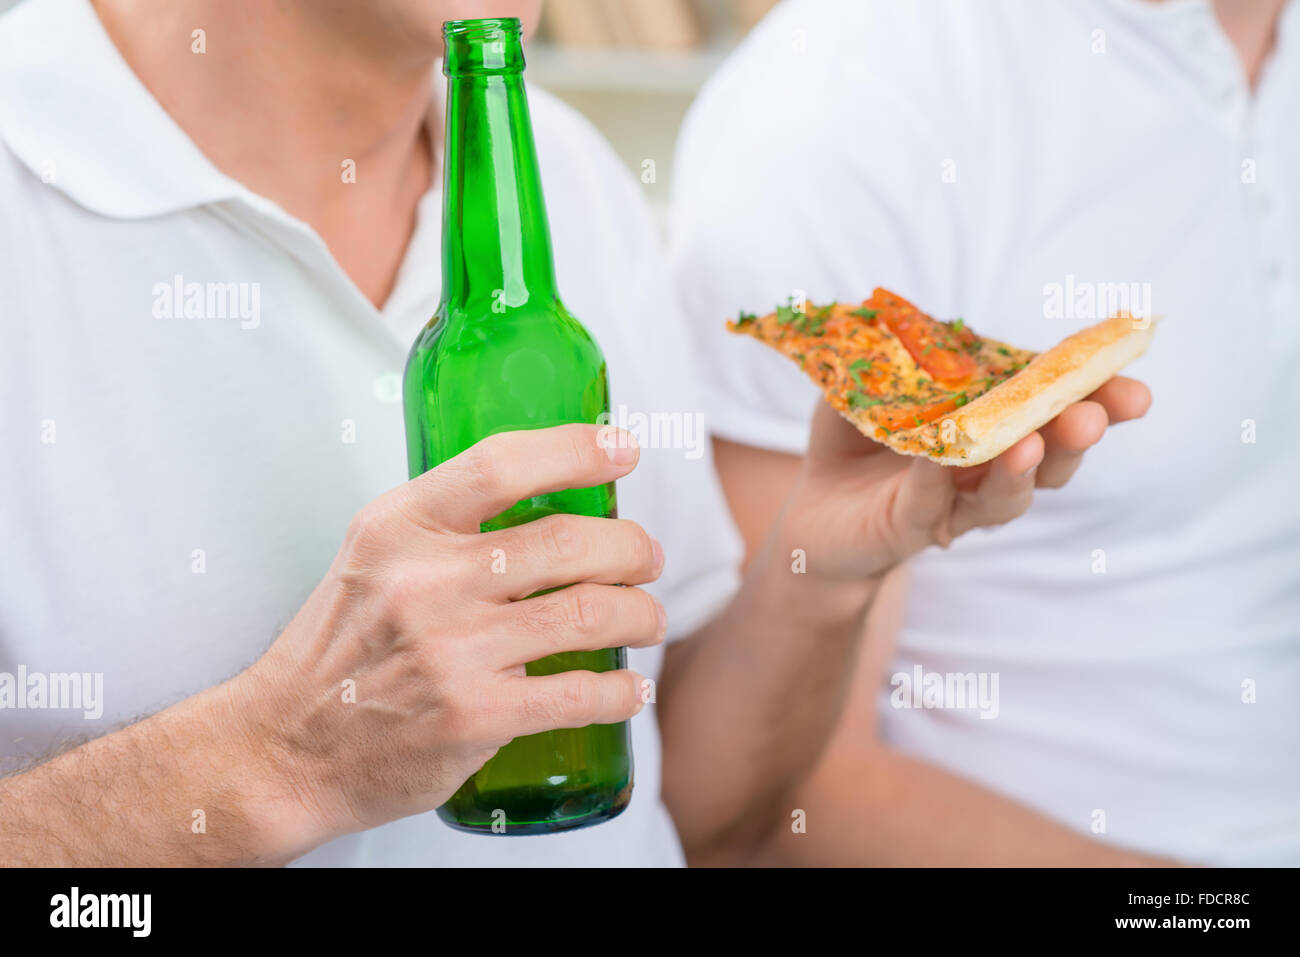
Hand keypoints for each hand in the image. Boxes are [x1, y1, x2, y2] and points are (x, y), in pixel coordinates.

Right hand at [226, 424, 664, 854]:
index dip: (577, 450)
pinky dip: (622, 691)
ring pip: (588, 613)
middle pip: (568, 541)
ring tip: (649, 619)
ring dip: (642, 614)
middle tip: (647, 558)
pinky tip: (629, 690)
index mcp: (400, 525)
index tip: (624, 451)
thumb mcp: (374, 556)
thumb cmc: (339, 648)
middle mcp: (425, 581)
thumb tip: (549, 493)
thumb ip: (445, 523)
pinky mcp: (473, 717)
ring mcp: (451, 651)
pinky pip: (579, 694)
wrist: (283, 749)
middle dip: (632, 548)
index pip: (502, 465)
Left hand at [781, 377, 1151, 580]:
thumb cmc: (854, 439)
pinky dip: (935, 483)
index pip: (1054, 404)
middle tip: (1093, 417)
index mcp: (995, 421)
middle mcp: (991, 467)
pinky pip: (931, 505)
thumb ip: (894, 353)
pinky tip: (935, 463)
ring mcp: (957, 503)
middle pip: (1051, 457)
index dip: (1097, 394)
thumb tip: (906, 315)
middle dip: (1077, 435)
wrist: (813, 510)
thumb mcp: (868, 383)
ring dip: (1022, 472)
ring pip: (1005, 496)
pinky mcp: (913, 526)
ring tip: (1029, 446)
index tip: (1134, 382)